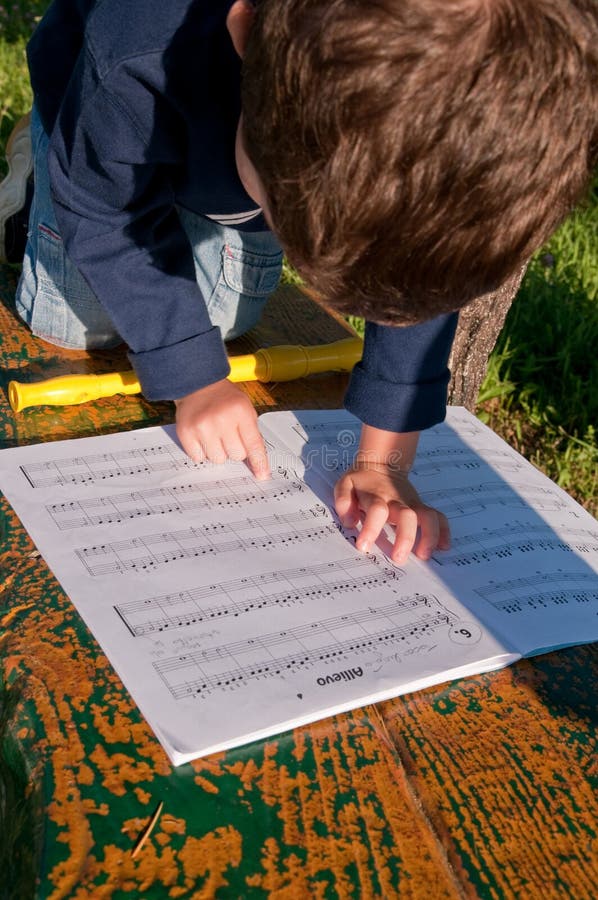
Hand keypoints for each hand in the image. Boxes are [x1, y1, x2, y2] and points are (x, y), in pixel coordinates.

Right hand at [175, 379, 269, 479]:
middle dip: (234, 449)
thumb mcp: (245, 408)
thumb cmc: (224, 398)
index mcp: (241, 411)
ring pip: (218, 459)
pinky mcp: (186, 432)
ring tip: (214, 434)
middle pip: (236, 455)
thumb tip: (258, 464)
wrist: (196, 383)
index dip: (259, 462)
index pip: (253, 444)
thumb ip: (251, 433)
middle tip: (228, 435)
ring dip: (217, 451)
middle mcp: (222, 419)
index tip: (262, 475)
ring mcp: (202, 426)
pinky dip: (201, 451)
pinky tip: (201, 436)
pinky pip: (199, 457)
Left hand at [334, 462, 449, 565]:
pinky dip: (444, 531)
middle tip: (399, 559)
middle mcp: (397, 501)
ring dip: (430, 536)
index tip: (364, 547)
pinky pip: (438, 517)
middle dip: (406, 538)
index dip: (371, 529)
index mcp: (376, 497)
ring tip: (424, 556)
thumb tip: (350, 522)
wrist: (382, 465)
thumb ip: (344, 502)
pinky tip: (444, 547)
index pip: (377, 511)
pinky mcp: (421, 507)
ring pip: (428, 517)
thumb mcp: (345, 485)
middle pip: (407, 516)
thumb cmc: (361, 481)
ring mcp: (412, 504)